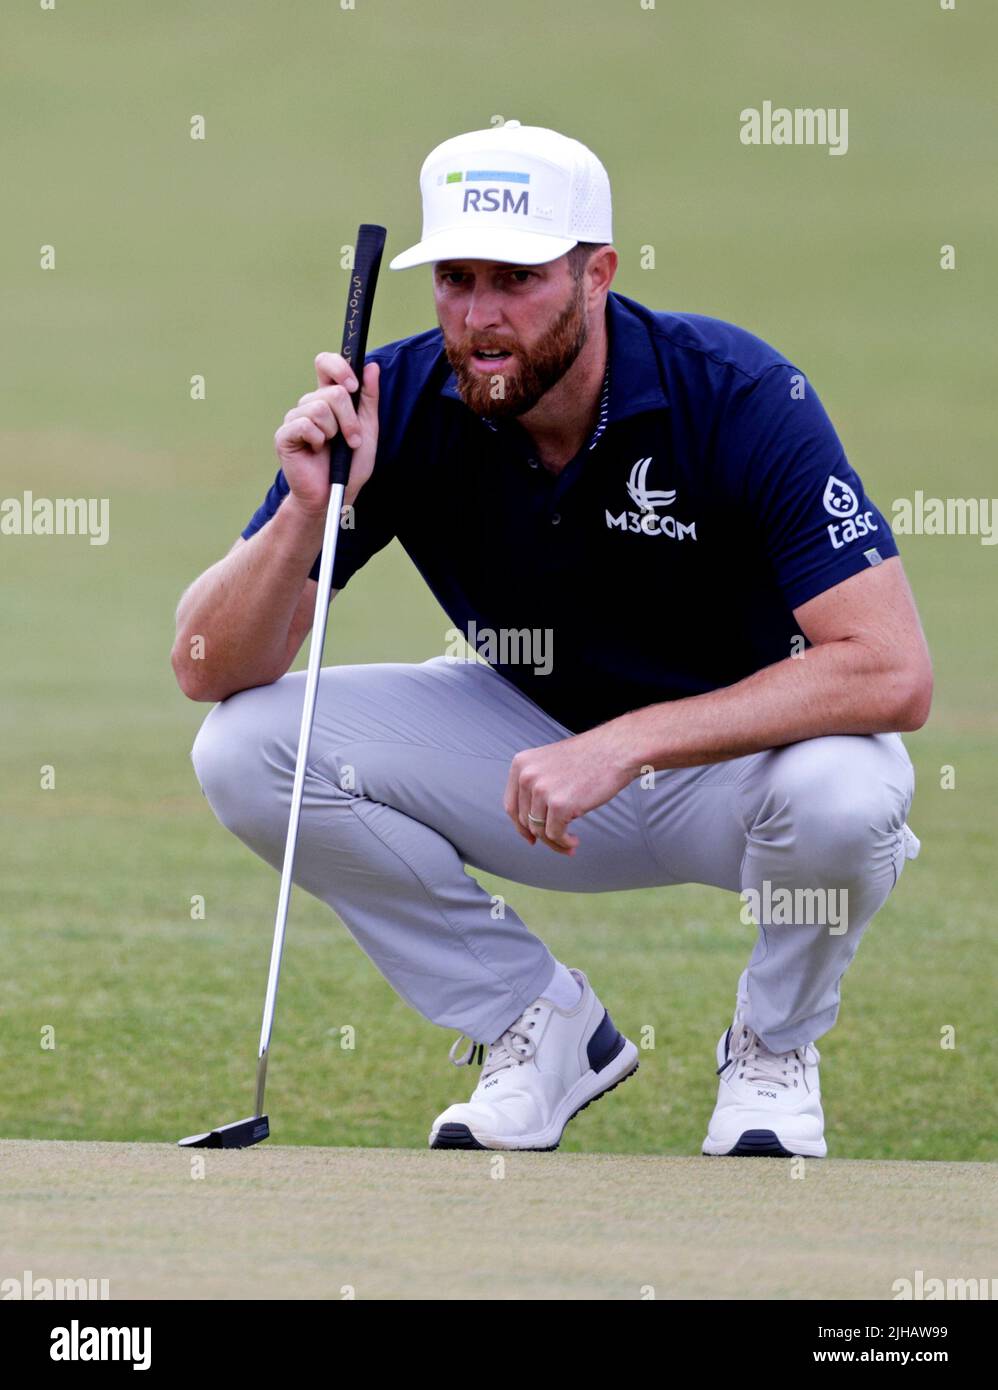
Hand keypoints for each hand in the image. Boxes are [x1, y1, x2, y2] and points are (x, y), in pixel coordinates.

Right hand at [274, 353, 379, 516]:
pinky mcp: (284, 435)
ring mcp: (295, 419)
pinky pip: (305, 425)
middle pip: (332, 391)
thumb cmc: (350, 465)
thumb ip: (369, 398)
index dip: (339, 367)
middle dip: (349, 418)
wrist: (336, 495)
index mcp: (328, 399)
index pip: (326, 363)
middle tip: (352, 439)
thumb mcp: (368, 430)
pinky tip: (316, 451)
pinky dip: (318, 440)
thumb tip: (371, 366)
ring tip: (332, 448)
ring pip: (320, 408)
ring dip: (335, 432)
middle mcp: (310, 405)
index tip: (353, 386)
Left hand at [503, 727, 635, 853]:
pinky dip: (564, 843)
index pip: (511, 805)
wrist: (615, 751)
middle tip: (558, 842)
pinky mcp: (560, 805)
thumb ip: (535, 786)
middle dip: (541, 836)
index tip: (531, 837)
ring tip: (569, 843)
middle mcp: (527, 776)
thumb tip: (529, 822)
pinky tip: (574, 841)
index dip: (520, 826)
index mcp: (521, 765)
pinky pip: (555, 835)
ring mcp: (542, 790)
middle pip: (526, 820)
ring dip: (554, 842)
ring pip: (539, 830)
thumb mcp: (550, 764)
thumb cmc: (589, 758)